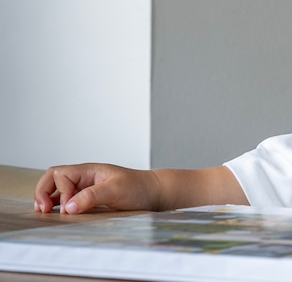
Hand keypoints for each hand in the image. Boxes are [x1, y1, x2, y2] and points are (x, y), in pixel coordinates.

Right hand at [34, 163, 160, 213]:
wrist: (155, 193)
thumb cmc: (139, 188)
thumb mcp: (116, 190)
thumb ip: (92, 196)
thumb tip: (68, 206)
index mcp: (89, 170)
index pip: (61, 175)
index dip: (60, 192)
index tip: (67, 207)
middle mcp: (84, 177)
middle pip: (53, 178)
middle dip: (43, 192)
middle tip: (42, 210)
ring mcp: (86, 187)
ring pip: (57, 188)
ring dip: (48, 198)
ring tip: (44, 212)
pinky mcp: (89, 198)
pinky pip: (67, 199)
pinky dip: (58, 205)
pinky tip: (58, 214)